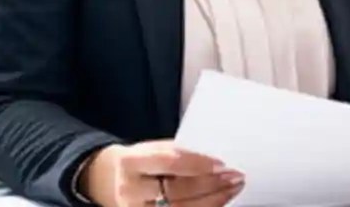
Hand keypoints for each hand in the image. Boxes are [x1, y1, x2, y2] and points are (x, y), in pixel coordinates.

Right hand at [78, 140, 244, 205]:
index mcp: (131, 162)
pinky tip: (218, 201)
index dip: (198, 164)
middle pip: (177, 190)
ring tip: (233, 189)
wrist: (115, 179)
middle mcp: (130, 190)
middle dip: (211, 184)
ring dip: (213, 200)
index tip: (222, 164)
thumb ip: (181, 154)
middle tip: (235, 176)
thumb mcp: (155, 148)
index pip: (169, 163)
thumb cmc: (144, 160)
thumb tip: (216, 162)